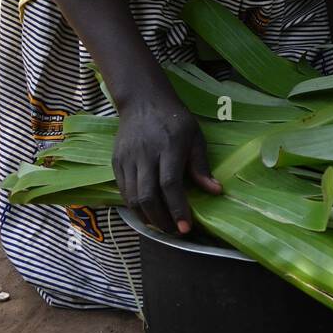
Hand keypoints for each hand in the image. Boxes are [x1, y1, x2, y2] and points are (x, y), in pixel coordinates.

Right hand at [113, 83, 220, 233]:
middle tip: (175, 231)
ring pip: (132, 198)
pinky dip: (134, 207)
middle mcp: (145, 154)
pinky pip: (123, 191)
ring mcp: (127, 158)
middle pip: (148, 196)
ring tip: (162, 226)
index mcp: (169, 146)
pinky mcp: (116, 162)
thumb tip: (215, 191)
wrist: (142, 100)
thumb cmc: (174, 119)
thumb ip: (201, 166)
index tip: (186, 227)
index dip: (177, 209)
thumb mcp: (195, 136)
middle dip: (162, 220)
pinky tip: (147, 212)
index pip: (170, 184)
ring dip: (147, 218)